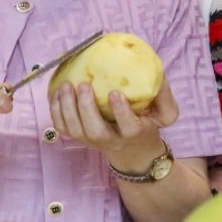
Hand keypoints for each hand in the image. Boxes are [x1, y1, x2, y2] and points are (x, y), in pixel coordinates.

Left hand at [49, 77, 177, 172]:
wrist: (133, 150)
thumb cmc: (148, 124)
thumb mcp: (165, 114)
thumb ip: (164, 95)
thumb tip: (157, 70)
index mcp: (134, 133)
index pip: (129, 128)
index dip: (121, 112)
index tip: (115, 93)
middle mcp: (111, 140)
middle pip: (95, 131)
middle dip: (86, 108)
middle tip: (83, 85)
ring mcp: (92, 141)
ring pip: (76, 131)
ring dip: (67, 108)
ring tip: (66, 86)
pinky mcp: (79, 138)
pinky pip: (63, 128)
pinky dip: (56, 111)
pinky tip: (56, 92)